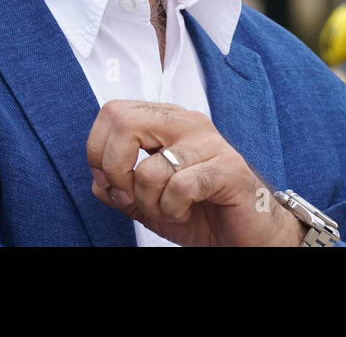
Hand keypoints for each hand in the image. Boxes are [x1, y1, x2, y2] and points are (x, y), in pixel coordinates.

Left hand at [87, 100, 304, 246]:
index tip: (110, 183)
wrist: (248, 234)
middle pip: (124, 123)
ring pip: (150, 168)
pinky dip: (173, 209)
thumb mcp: (150, 202)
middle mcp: (187, 122)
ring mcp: (210, 143)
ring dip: (150, 202)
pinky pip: (179, 187)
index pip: (114, 112)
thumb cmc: (203, 211)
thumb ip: (121, 189)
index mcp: (167, 121)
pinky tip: (187, 210)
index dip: (98, 151)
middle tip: (129, 195)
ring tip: (170, 208)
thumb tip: (97, 182)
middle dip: (115, 169)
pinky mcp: (228, 169)